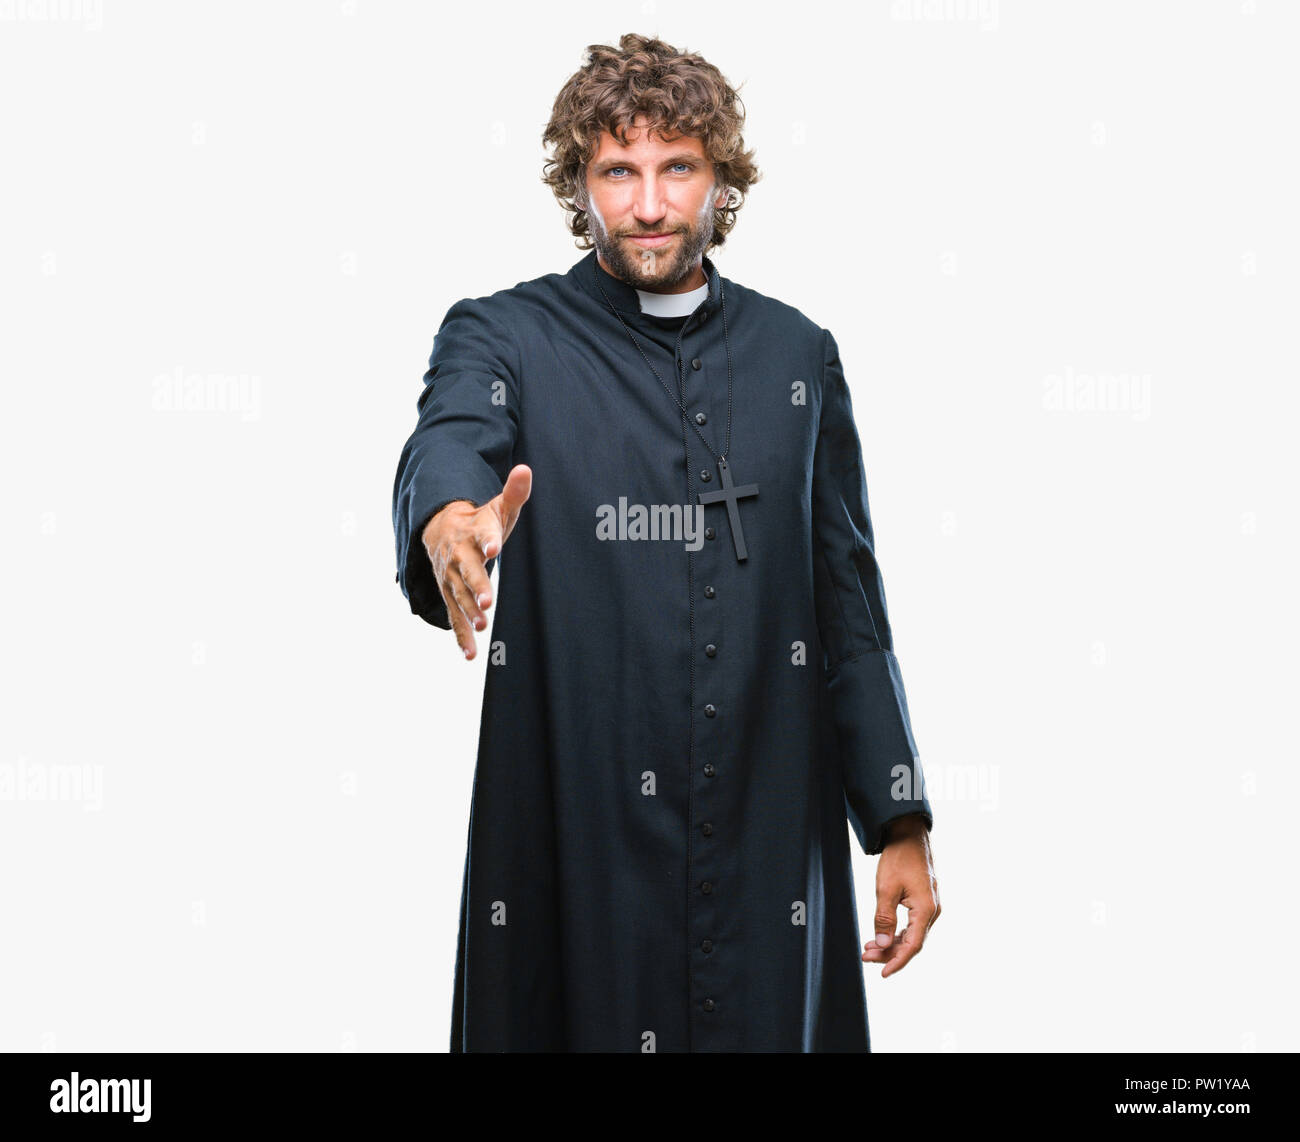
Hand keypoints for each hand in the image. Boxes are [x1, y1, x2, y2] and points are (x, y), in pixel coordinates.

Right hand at [421, 464, 531, 659]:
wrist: (440, 530)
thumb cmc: (479, 521)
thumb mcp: (498, 507)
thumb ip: (514, 492)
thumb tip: (525, 469)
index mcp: (475, 531)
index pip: (483, 535)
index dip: (489, 540)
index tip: (495, 547)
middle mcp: (460, 555)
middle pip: (469, 571)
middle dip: (476, 586)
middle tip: (487, 602)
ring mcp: (452, 577)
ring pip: (459, 596)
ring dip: (468, 612)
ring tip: (482, 626)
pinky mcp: (449, 594)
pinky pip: (454, 617)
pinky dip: (461, 636)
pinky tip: (470, 655)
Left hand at [862, 814, 939, 977]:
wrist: (908, 834)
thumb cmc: (898, 858)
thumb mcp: (886, 888)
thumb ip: (884, 918)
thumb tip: (881, 944)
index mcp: (926, 910)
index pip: (913, 945)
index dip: (897, 961)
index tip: (882, 973)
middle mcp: (932, 911)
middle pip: (912, 942)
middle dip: (889, 952)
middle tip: (865, 957)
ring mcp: (929, 906)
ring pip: (911, 934)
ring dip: (890, 943)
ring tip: (868, 948)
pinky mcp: (923, 901)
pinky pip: (911, 924)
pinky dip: (896, 932)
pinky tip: (880, 935)